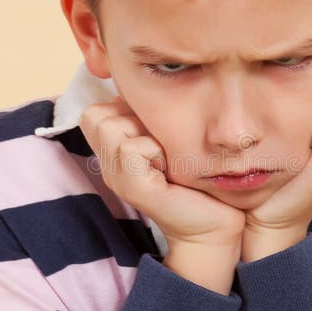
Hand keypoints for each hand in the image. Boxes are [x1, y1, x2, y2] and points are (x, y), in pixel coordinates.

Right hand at [79, 96, 245, 248]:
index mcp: (114, 154)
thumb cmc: (199, 180)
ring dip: (146, 133)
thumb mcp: (169, 141)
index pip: (94, 111)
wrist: (217, 224)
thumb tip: (144, 86)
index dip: (123, 109)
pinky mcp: (135, 189)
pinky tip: (170, 168)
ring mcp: (118, 179)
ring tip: (166, 156)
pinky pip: (131, 148)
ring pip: (111, 126)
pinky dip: (155, 150)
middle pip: (96, 114)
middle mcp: (109, 167)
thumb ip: (150, 118)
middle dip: (132, 118)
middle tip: (161, 145)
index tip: (154, 132)